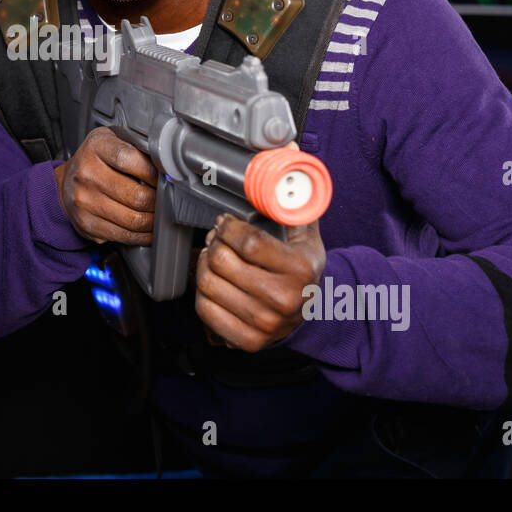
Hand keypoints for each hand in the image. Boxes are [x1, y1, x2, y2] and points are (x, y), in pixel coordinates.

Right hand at [53, 126, 156, 244]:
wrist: (65, 184)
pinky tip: (149, 230)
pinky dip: (142, 236)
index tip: (163, 177)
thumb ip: (135, 148)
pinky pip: (123, 235)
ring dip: (153, 221)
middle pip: (136, 195)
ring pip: (133, 220)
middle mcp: (87, 174)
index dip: (152, 172)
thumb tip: (167, 166)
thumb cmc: (95, 161)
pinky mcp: (87, 223)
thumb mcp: (111, 141)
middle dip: (158, 201)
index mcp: (96, 147)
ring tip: (160, 215)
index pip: (129, 159)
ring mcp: (85, 201)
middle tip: (166, 200)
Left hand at [194, 208, 325, 352]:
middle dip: (214, 242)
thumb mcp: (307, 236)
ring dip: (204, 264)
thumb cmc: (302, 270)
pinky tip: (213, 281)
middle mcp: (284, 299)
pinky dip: (201, 292)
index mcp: (300, 269)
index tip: (226, 222)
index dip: (228, 227)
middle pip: (222, 262)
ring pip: (208, 284)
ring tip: (213, 257)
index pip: (248, 241)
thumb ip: (293, 205)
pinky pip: (205, 310)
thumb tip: (286, 171)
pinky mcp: (248, 340)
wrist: (309, 313)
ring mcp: (265, 323)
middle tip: (217, 238)